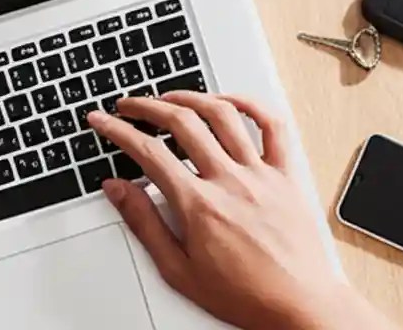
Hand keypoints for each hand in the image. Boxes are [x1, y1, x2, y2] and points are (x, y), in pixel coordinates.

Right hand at [88, 94, 393, 329]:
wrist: (298, 306)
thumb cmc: (244, 295)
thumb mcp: (178, 269)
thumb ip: (144, 224)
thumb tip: (117, 190)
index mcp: (199, 206)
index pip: (148, 152)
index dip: (118, 130)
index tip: (103, 121)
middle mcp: (229, 182)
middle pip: (181, 122)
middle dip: (146, 106)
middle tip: (128, 106)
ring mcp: (260, 174)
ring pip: (222, 115)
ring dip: (190, 97)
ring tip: (170, 97)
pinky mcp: (286, 175)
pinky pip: (272, 126)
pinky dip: (249, 104)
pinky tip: (229, 101)